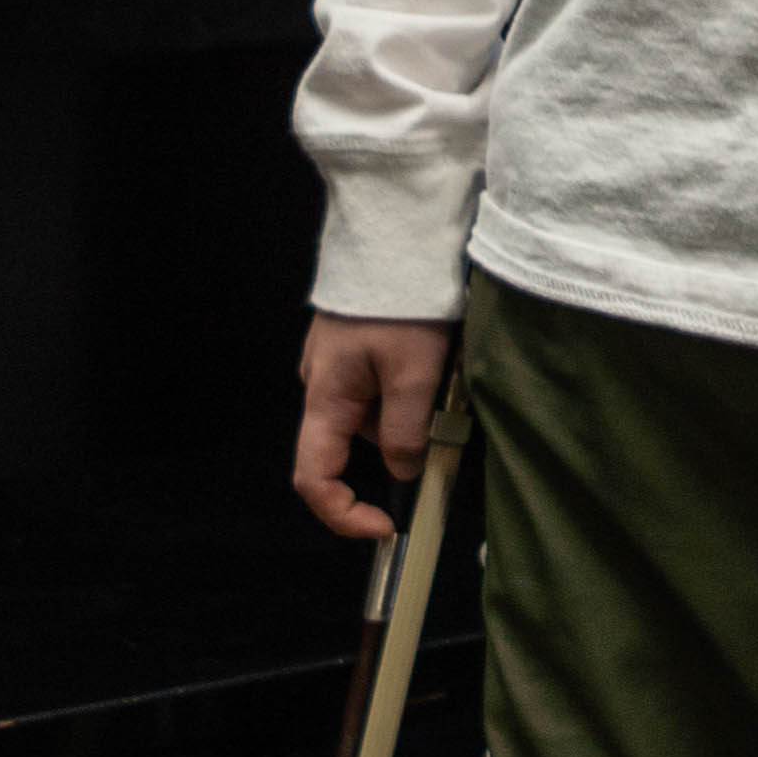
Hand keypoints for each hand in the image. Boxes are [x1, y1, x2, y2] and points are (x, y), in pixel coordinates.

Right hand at [293, 310, 454, 542]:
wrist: (395, 231)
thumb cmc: (400, 298)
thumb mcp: (415, 373)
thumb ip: (406, 432)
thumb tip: (402, 470)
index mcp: (326, 397)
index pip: (314, 478)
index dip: (343, 515)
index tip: (385, 525)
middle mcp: (321, 383)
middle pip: (354, 444)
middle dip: (400, 444)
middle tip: (443, 419)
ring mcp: (335, 362)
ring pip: (372, 413)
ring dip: (409, 410)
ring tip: (443, 372)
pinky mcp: (353, 343)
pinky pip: (378, 383)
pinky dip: (406, 385)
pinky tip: (432, 355)